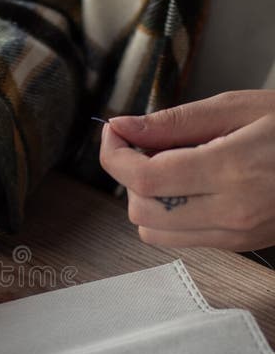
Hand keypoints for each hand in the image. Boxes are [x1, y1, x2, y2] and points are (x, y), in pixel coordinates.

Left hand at [99, 90, 274, 250]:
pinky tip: (187, 185)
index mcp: (233, 170)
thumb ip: (175, 122)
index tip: (113, 134)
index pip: (145, 178)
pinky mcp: (239, 245)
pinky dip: (167, 214)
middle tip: (144, 145)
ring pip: (154, 232)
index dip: (116, 156)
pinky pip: (180, 238)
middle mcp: (232, 211)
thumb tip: (123, 128)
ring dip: (145, 199)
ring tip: (169, 165)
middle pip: (141, 210)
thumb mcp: (239, 108)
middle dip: (129, 177)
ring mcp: (237, 235)